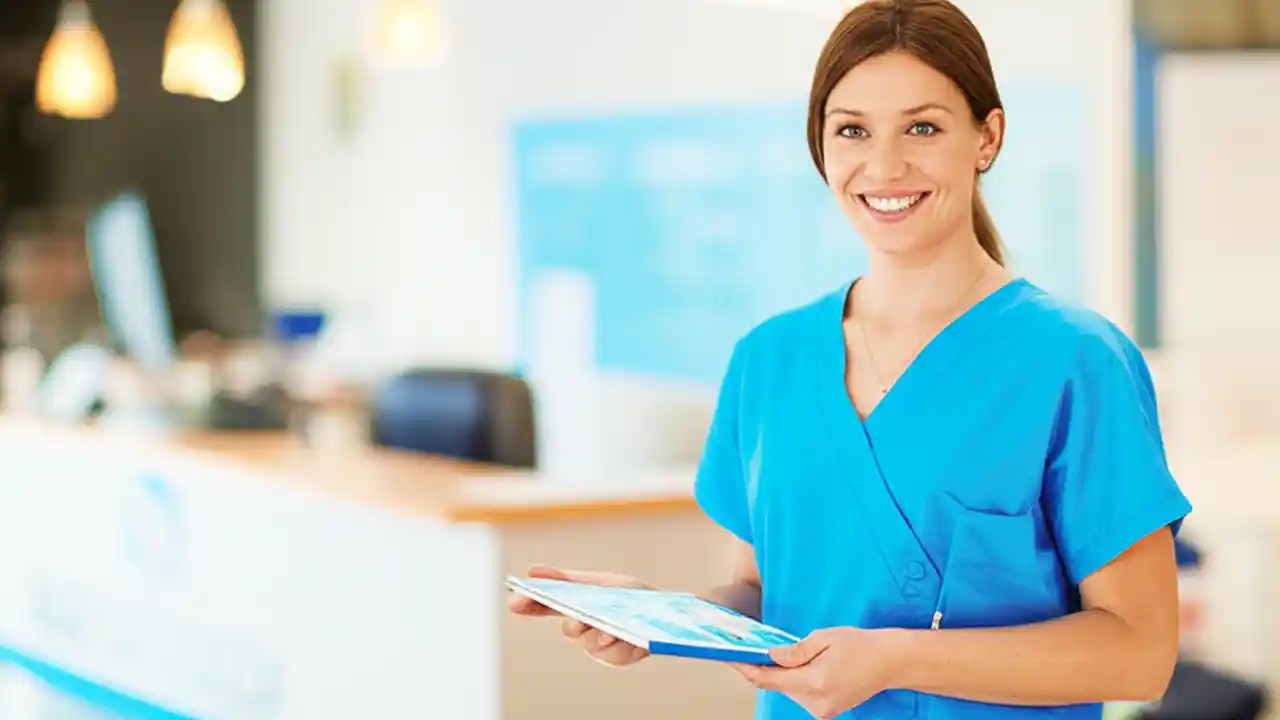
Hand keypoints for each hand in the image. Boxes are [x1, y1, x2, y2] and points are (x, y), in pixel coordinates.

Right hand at [506, 564, 652, 666]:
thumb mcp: (595, 582)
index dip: (528, 604)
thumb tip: (532, 571)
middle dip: (573, 623)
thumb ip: (565, 580)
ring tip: (607, 629)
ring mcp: (600, 646)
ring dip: (598, 635)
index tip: (514, 600)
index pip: (544, 607)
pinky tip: (623, 636)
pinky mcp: (619, 657)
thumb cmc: (624, 595)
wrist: (661, 609)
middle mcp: (582, 630)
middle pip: (569, 630)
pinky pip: (614, 654)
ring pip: (591, 644)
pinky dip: (618, 645)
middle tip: (576, 617)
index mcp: (573, 608)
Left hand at [733, 627, 904, 718]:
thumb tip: (771, 656)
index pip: (767, 679)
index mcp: (813, 682)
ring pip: (788, 690)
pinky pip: (801, 694)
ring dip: (782, 673)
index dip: (746, 667)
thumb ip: (794, 651)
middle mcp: (815, 702)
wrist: (890, 663)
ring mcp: (821, 710)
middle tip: (750, 648)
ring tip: (785, 653)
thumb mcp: (824, 638)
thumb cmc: (860, 646)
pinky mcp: (826, 711)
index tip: (731, 656)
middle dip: (764, 667)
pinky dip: (795, 680)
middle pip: (776, 685)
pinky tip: (801, 665)